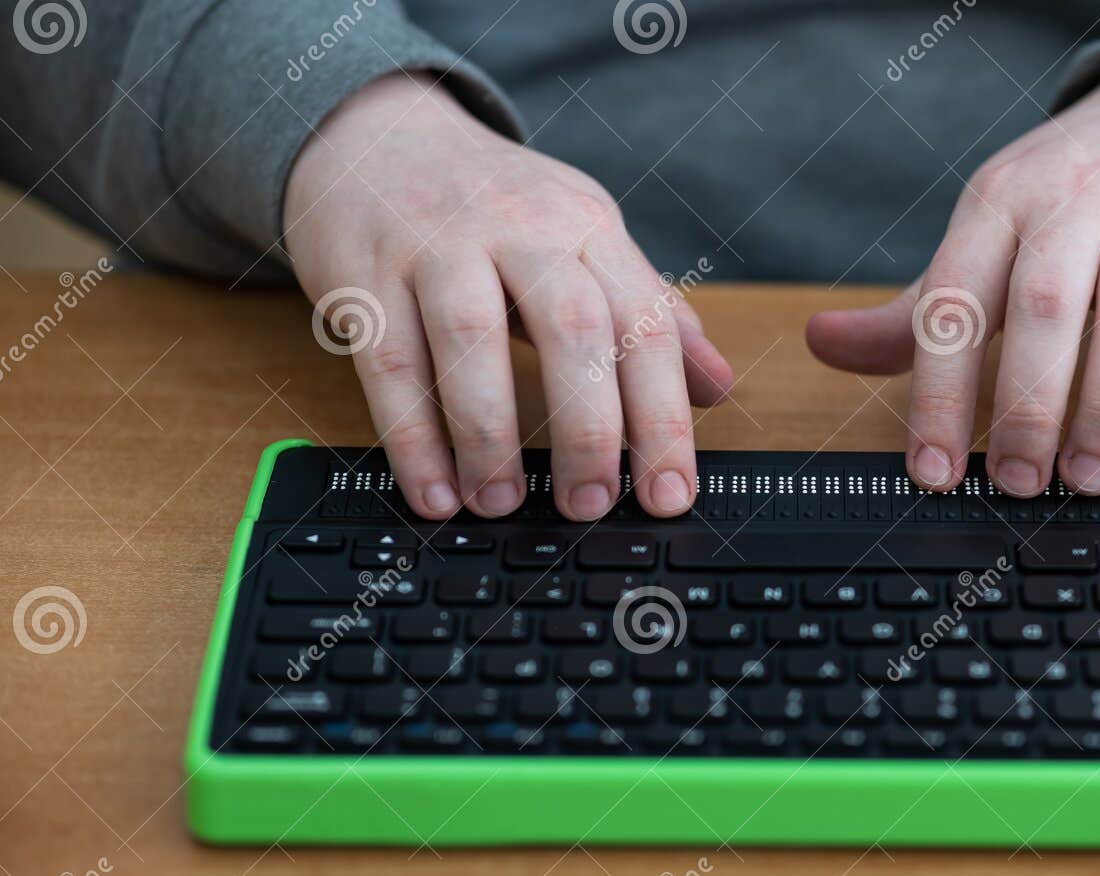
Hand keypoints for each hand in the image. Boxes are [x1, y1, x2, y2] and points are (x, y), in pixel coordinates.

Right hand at [284, 72, 731, 520]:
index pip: (645, 322)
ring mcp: (437, 244)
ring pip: (472, 338)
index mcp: (587, 226)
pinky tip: (433, 490)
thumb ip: (648, 311)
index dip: (664, 415)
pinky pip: (389, 361)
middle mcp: (519, 227)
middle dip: (588, 427)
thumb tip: (719, 387)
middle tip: (589, 502)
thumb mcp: (585, 238)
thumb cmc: (497, 206)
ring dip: (490, 434)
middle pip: (571, 325)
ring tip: (501, 503)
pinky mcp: (364, 270)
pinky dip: (411, 435)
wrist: (377, 131)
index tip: (670, 492)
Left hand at [807, 61, 1099, 495]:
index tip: (932, 471)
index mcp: (999, 203)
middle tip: (1019, 483)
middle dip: (1025, 404)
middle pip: (1042, 304)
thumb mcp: (987, 231)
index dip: (938, 393)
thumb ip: (917, 307)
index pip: (954, 300)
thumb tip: (821, 344)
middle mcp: (1075, 201)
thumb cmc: (1073, 195)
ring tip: (1089, 481)